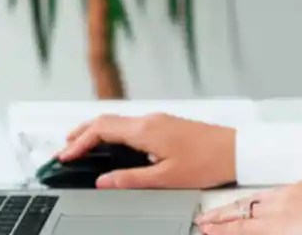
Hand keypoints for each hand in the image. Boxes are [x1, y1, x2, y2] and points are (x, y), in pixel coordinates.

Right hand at [57, 113, 235, 188]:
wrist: (236, 150)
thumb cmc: (207, 162)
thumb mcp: (165, 178)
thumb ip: (131, 179)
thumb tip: (104, 181)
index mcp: (145, 130)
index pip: (101, 129)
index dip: (79, 141)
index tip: (65, 154)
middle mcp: (149, 119)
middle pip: (106, 120)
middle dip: (82, 132)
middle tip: (66, 147)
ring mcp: (158, 120)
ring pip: (118, 121)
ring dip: (97, 131)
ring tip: (82, 145)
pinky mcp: (165, 124)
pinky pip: (130, 124)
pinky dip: (113, 132)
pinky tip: (112, 144)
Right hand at [195, 180, 301, 234]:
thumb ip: (269, 232)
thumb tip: (256, 228)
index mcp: (276, 226)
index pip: (240, 228)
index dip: (220, 230)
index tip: (205, 231)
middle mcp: (279, 207)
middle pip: (241, 211)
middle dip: (219, 216)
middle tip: (203, 220)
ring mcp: (291, 193)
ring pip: (256, 198)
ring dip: (237, 206)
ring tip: (223, 210)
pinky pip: (275, 191)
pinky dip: (261, 197)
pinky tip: (260, 200)